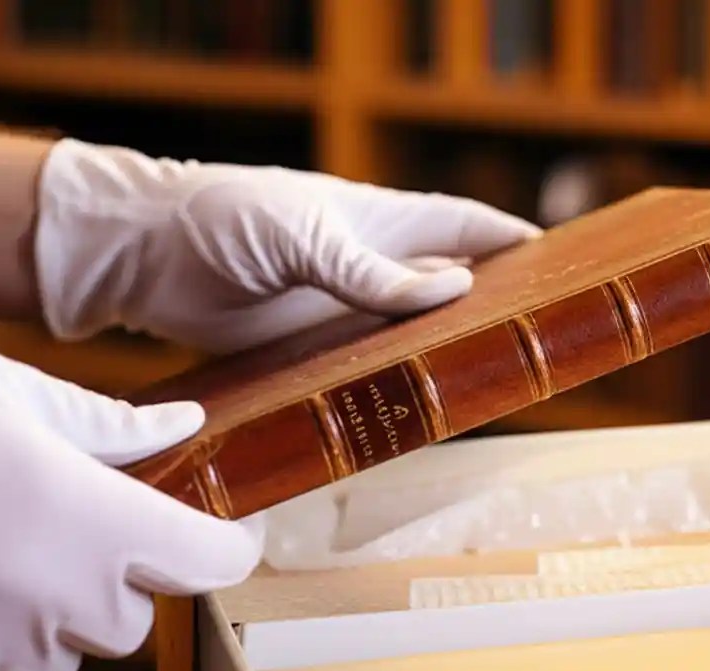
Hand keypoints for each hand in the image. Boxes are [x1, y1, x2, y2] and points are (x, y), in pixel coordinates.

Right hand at [0, 340, 262, 670]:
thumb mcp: (5, 390)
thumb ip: (107, 424)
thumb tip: (184, 427)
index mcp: (92, 517)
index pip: (209, 558)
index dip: (226, 544)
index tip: (224, 530)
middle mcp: (58, 596)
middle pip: (131, 615)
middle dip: (112, 575)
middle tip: (55, 525)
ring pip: (60, 656)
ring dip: (42, 616)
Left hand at [34, 139, 540, 352]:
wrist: (144, 254)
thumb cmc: (226, 217)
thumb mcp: (306, 236)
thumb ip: (373, 269)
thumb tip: (456, 286)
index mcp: (384, 222)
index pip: (468, 226)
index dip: (515, 242)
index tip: (565, 265)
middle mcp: (373, 269)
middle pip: (452, 289)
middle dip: (493, 310)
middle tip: (540, 344)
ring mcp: (343, 314)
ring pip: (412, 339)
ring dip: (444, 359)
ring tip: (492, 390)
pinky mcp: (310, 354)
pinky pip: (365, 374)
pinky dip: (392, 390)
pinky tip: (415, 414)